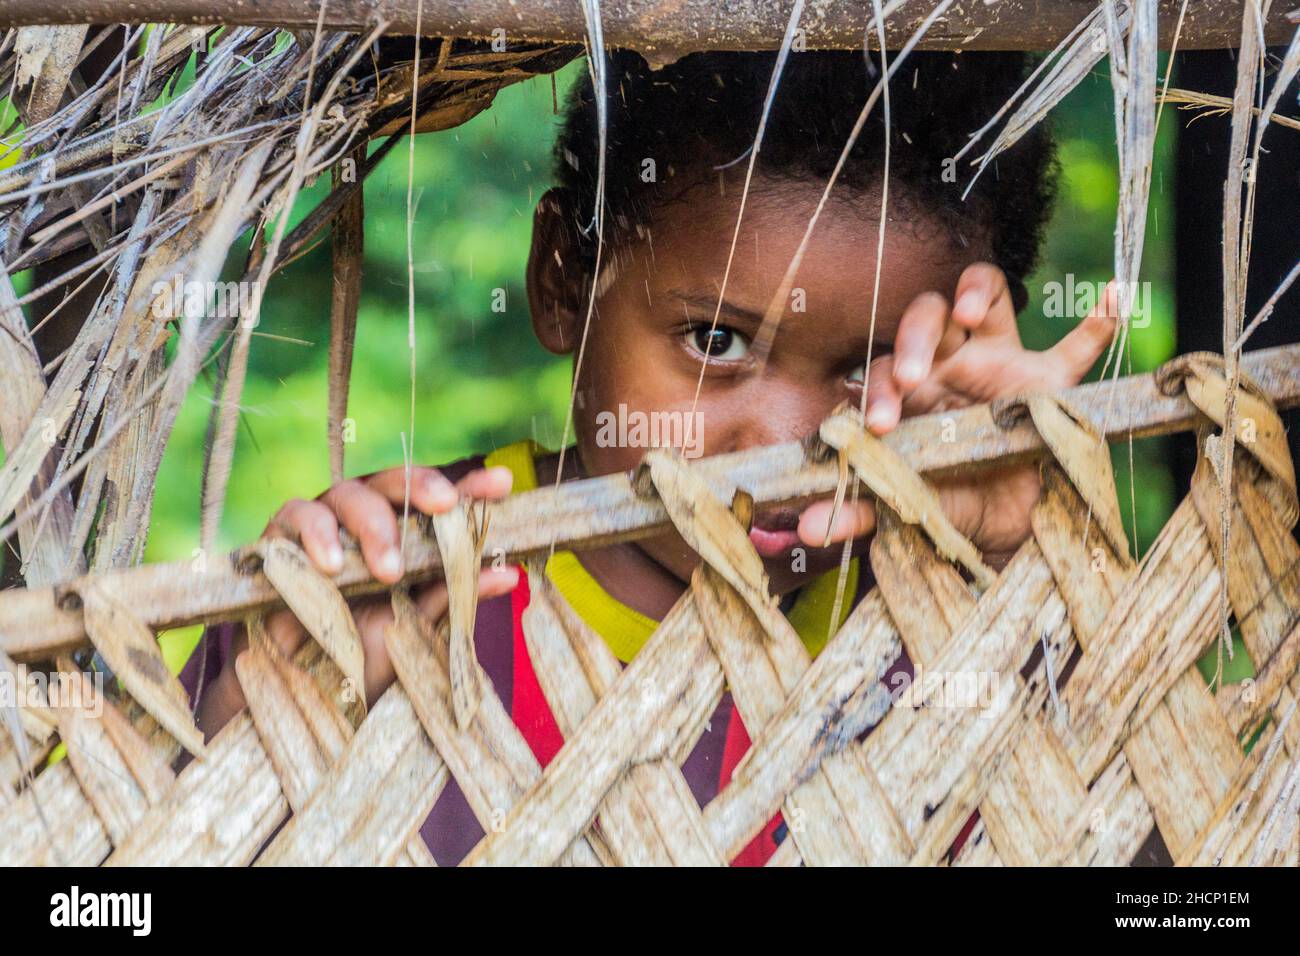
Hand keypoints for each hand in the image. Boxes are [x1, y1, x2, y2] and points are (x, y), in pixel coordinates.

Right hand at [198, 465, 517, 735]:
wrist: (307, 692)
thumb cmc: (368, 653)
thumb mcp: (417, 626)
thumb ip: (453, 595)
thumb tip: (507, 573)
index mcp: (406, 535)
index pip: (441, 501)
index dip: (472, 487)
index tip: (502, 483)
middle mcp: (367, 521)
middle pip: (394, 481)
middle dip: (421, 486)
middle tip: (444, 506)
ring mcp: (324, 525)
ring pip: (348, 493)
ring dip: (373, 526)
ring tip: (388, 571)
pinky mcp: (281, 539)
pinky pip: (296, 516)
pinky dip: (315, 534)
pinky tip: (331, 565)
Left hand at [799, 263, 1119, 565]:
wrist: (998, 531)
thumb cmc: (943, 503)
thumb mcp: (904, 509)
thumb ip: (859, 510)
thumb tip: (805, 529)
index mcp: (908, 390)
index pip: (885, 366)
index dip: (879, 388)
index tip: (882, 424)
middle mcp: (949, 365)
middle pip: (926, 318)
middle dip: (914, 339)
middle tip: (911, 379)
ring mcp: (1001, 364)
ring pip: (988, 299)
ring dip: (976, 293)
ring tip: (969, 314)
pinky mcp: (1051, 381)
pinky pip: (1078, 346)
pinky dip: (1097, 324)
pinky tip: (1113, 299)